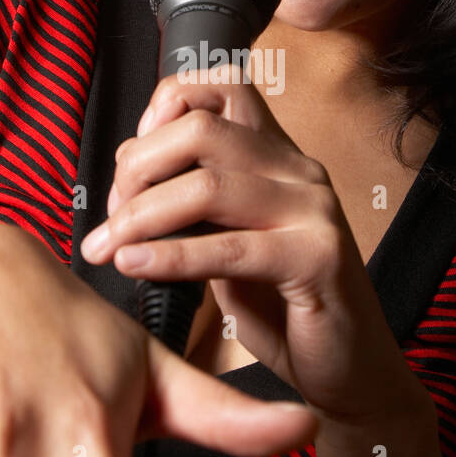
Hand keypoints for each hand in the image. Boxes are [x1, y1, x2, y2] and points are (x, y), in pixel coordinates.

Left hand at [79, 67, 429, 425]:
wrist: (349, 370)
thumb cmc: (282, 308)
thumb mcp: (229, 241)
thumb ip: (194, 203)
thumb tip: (129, 173)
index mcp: (279, 158)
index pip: (224, 86)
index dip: (166, 107)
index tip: (131, 159)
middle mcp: (300, 171)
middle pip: (201, 129)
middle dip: (138, 167)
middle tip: (110, 214)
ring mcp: (314, 211)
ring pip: (207, 185)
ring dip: (140, 216)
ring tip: (106, 247)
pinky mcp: (318, 258)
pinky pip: (229, 248)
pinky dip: (171, 256)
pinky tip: (135, 266)